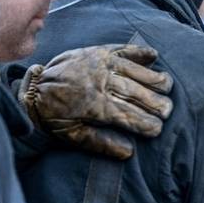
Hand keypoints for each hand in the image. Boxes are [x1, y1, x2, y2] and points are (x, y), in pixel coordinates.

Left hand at [19, 43, 173, 158]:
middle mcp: (100, 82)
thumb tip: (129, 153)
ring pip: (135, 71)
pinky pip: (123, 50)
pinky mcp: (98, 52)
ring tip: (168, 87)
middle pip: (137, 93)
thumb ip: (100, 144)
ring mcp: (100, 64)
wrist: (35, 87)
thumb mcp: (71, 135)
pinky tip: (154, 56)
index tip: (158, 130)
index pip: (128, 116)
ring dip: (154, 78)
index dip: (146, 124)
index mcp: (94, 105)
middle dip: (156, 103)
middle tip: (168, 111)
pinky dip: (140, 52)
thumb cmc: (55, 115)